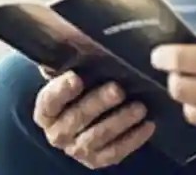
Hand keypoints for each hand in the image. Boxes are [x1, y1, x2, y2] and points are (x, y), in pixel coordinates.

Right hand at [32, 71, 155, 168]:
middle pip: (75, 119)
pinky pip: (114, 153)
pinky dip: (132, 140)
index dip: (61, 90)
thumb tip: (67, 36)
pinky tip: (148, 125)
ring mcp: (77, 149)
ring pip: (95, 138)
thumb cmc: (84, 88)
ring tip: (139, 107)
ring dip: (119, 122)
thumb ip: (69, 60)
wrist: (95, 115)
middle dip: (97, 103)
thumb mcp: (75, 73)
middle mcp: (58, 132)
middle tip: (118, 89)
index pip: (49, 101)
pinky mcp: (97, 160)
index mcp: (47, 110)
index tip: (76, 77)